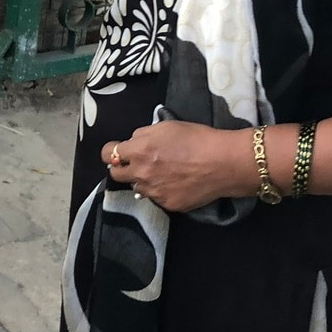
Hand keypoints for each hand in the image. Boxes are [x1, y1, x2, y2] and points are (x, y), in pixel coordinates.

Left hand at [100, 122, 249, 213]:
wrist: (223, 163)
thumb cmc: (197, 139)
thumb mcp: (166, 126)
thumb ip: (143, 135)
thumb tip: (133, 142)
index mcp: (139, 151)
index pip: (108, 154)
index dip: (112, 151)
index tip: (118, 151)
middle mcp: (141, 174)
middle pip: (116, 175)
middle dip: (122, 167)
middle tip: (136, 163)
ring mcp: (154, 192)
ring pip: (137, 187)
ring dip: (143, 180)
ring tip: (162, 172)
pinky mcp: (168, 205)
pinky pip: (156, 198)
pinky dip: (161, 190)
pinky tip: (176, 183)